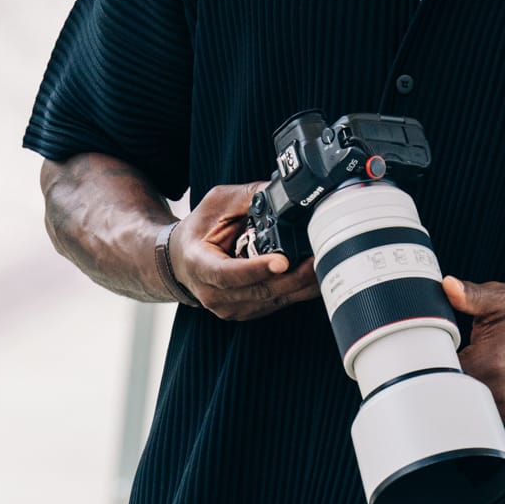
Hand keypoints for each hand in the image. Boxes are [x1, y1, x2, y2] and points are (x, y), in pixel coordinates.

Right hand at [173, 182, 318, 321]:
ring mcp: (231, 308)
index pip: (229, 274)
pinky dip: (297, 291)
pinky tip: (313, 277)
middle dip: (293, 277)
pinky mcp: (247, 312)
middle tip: (317, 258)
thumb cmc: (199, 232)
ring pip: (273, 300)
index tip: (282, 261)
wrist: (182, 261)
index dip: (257, 269)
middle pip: (260, 290)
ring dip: (301, 285)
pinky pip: (276, 304)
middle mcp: (214, 294)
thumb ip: (245, 198)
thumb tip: (280, 191)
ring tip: (322, 264)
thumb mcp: (215, 204)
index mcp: (200, 266)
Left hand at [442, 277, 504, 423]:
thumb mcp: (502, 298)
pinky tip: (483, 374)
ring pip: (464, 400)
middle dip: (444, 372)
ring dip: (461, 384)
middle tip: (453, 351)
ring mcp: (504, 405)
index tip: (434, 347)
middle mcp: (497, 390)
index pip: (440, 371)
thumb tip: (448, 285)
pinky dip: (475, 392)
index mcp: (490, 363)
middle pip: (450, 390)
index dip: (431, 359)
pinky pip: (479, 406)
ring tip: (473, 361)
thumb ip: (470, 295)